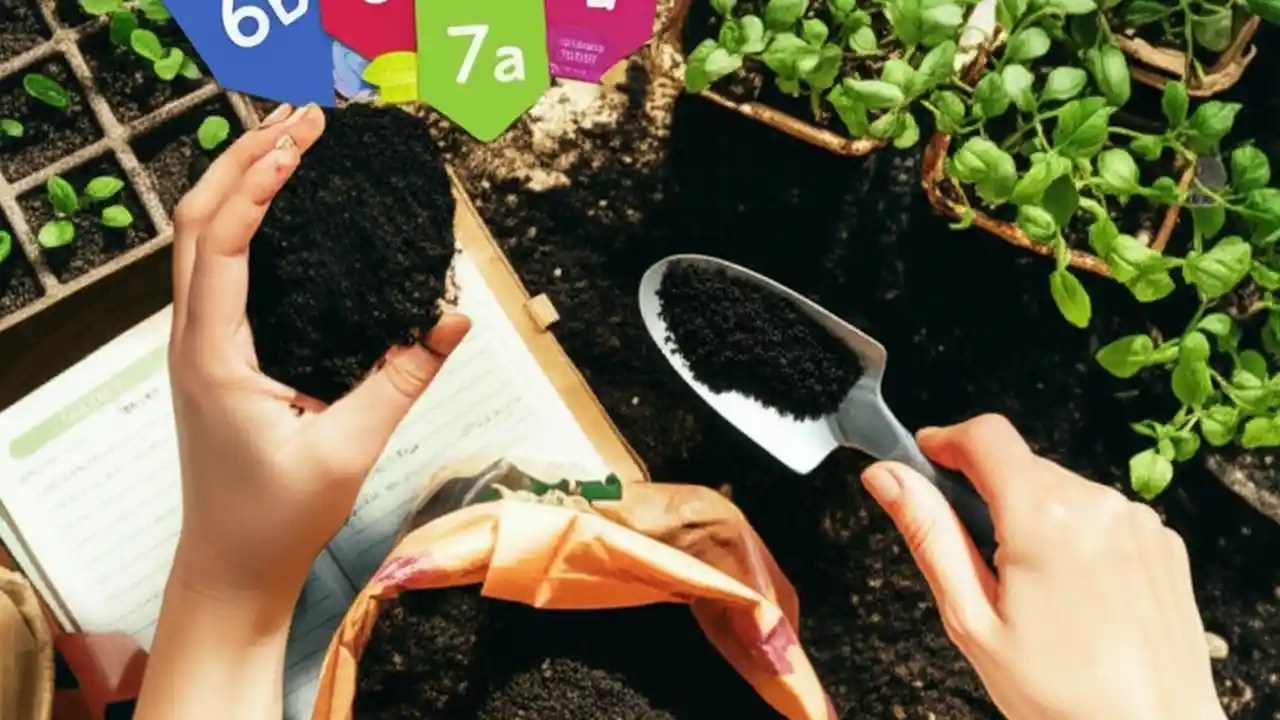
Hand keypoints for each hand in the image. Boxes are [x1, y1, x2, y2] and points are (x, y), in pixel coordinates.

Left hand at [167, 104, 470, 603]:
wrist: (230, 568)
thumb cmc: (277, 519)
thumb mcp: (351, 448)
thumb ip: (403, 378)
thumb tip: (454, 319)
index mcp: (217, 356)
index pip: (224, 243)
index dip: (258, 183)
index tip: (301, 144)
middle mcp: (195, 340)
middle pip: (197, 222)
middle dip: (244, 160)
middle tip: (303, 121)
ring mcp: (198, 346)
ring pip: (198, 241)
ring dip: (236, 185)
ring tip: (287, 144)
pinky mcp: (214, 356)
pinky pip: (214, 268)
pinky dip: (238, 223)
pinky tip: (274, 211)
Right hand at [862, 415, 1223, 719]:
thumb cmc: (1065, 696)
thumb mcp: (971, 620)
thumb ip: (928, 534)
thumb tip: (887, 478)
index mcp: (1044, 518)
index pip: (985, 436)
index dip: (946, 440)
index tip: (927, 455)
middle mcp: (1098, 505)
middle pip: (1022, 466)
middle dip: (989, 497)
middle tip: (980, 564)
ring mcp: (1137, 522)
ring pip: (1062, 491)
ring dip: (1036, 520)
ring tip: (1036, 594)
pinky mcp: (1163, 542)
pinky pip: (1102, 517)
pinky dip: (1079, 540)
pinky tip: (1076, 597)